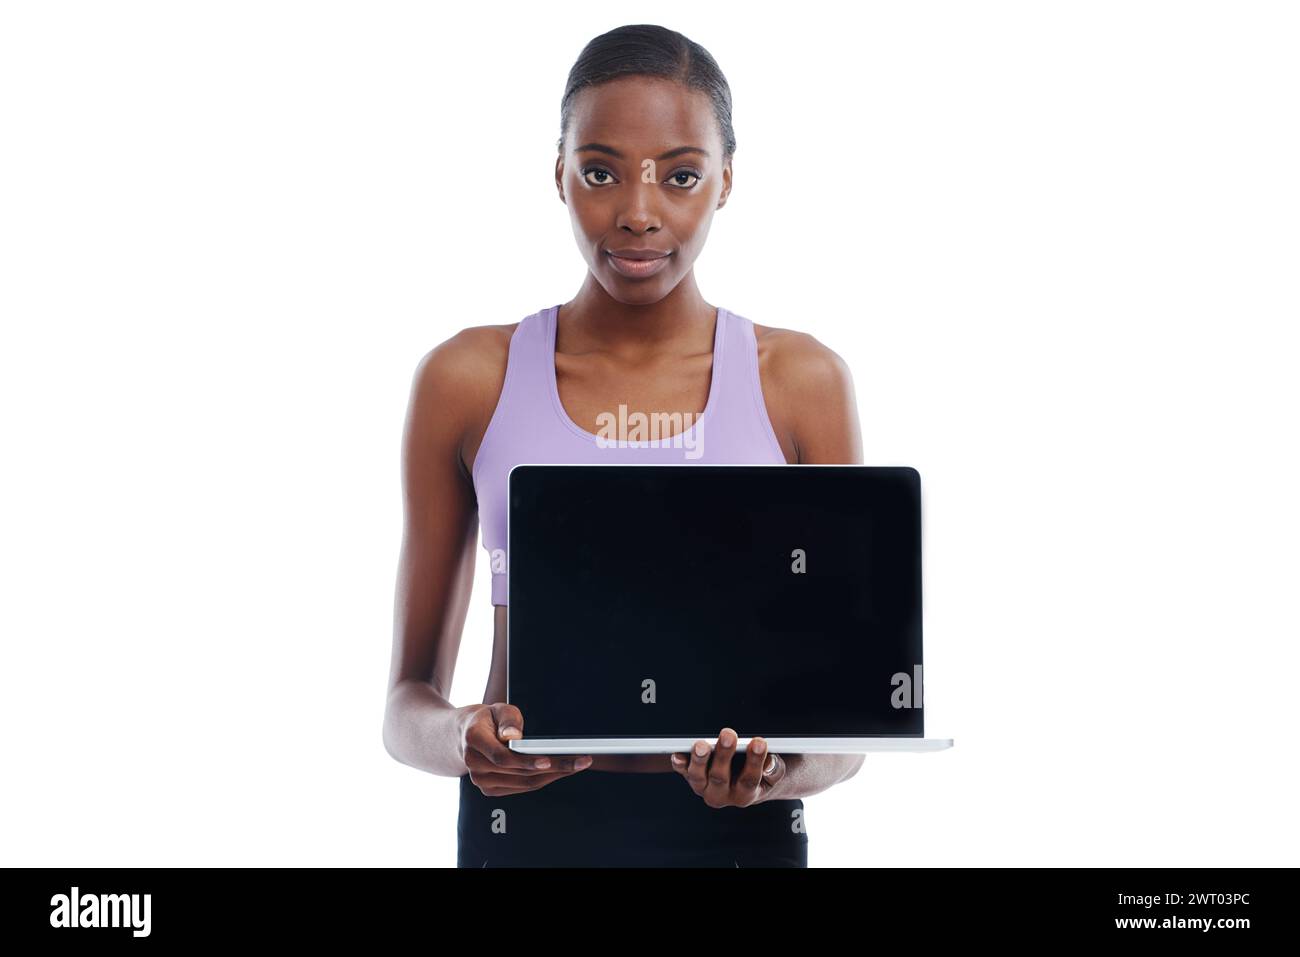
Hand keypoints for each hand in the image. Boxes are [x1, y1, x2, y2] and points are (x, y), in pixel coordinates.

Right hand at [459, 703, 592, 795]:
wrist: (466, 735)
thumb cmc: (487, 719)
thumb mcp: (498, 709)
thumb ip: (508, 720)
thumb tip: (513, 736)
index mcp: (474, 741)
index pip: (503, 758)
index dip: (527, 761)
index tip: (549, 761)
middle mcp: (475, 765)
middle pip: (520, 773)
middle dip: (554, 768)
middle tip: (580, 761)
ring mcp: (481, 780)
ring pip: (524, 783)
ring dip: (554, 776)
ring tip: (577, 765)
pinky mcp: (490, 789)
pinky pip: (522, 788)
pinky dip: (543, 780)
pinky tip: (560, 771)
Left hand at [669, 727, 784, 806]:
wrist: (747, 779)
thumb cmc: (761, 772)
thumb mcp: (775, 773)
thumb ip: (774, 770)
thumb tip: (769, 765)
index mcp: (745, 795)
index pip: (749, 780)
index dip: (754, 761)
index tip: (759, 742)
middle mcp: (722, 795)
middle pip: (720, 777)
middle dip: (724, 755)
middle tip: (728, 735)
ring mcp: (704, 787)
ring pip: (698, 777)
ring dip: (699, 760)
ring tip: (702, 745)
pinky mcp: (693, 777)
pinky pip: (683, 772)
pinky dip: (680, 764)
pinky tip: (678, 754)